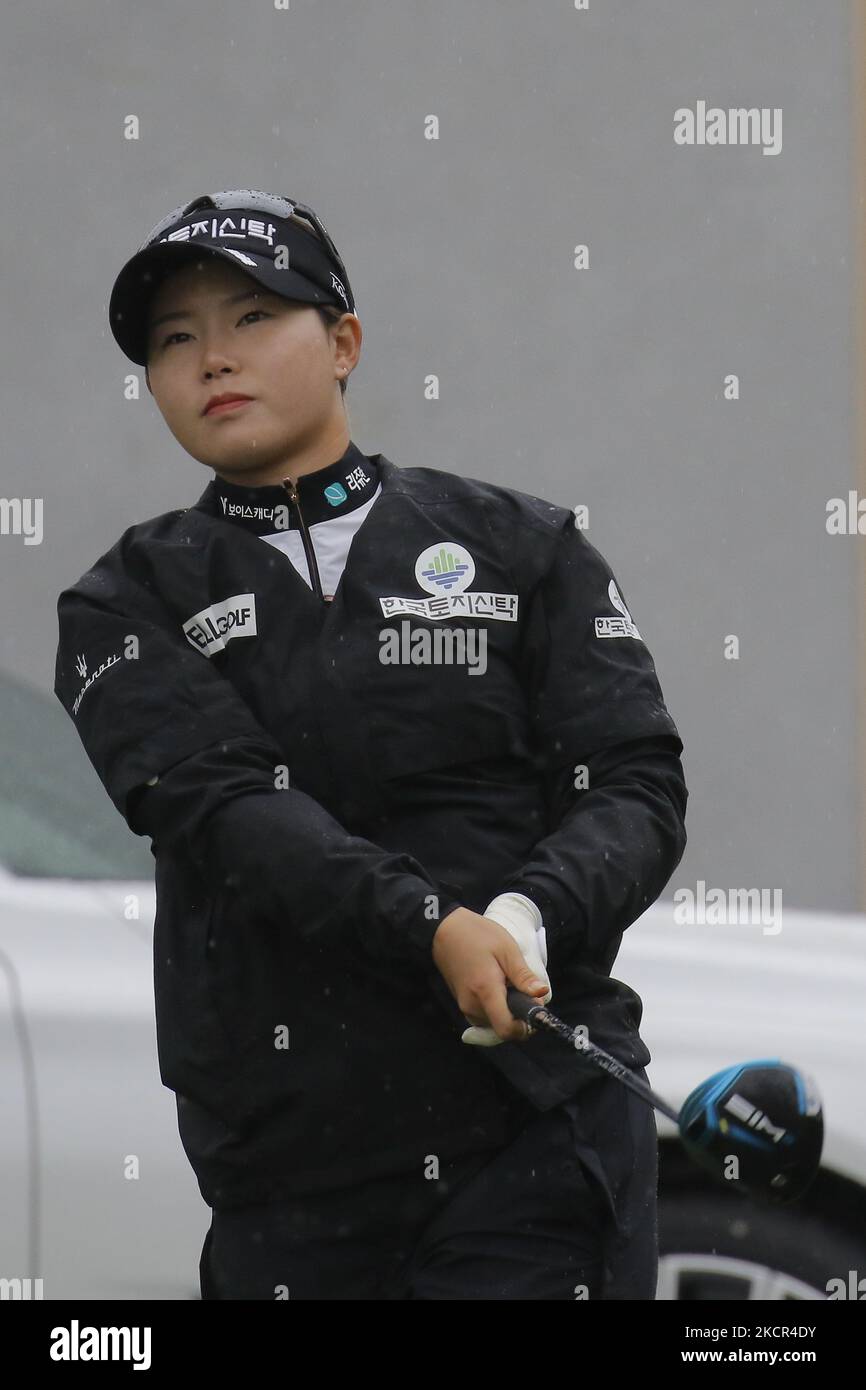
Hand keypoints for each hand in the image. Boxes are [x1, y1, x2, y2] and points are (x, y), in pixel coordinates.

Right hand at [431, 907, 548, 1043]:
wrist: (444, 930)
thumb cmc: (477, 935)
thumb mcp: (506, 949)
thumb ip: (523, 976)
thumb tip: (543, 993)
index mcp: (486, 992)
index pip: (506, 1029)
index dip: (525, 1027)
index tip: (533, 1007)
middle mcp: (472, 1006)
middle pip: (502, 1027)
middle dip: (518, 1014)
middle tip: (522, 988)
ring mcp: (464, 1007)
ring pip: (494, 1023)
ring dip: (507, 1011)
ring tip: (508, 983)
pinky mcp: (461, 1004)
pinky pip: (484, 1016)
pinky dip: (495, 1008)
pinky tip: (497, 987)